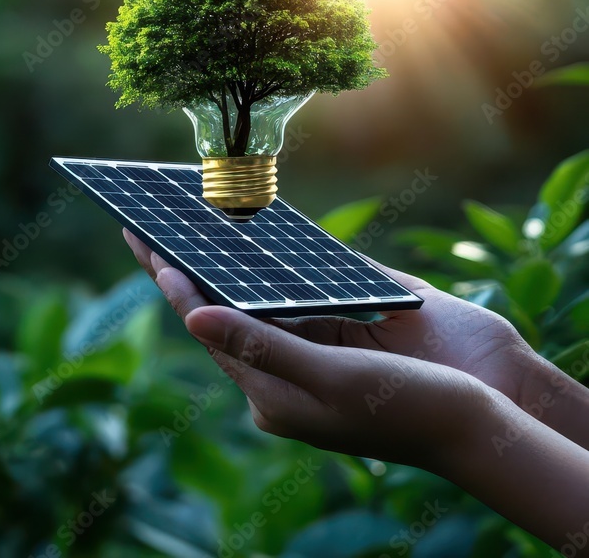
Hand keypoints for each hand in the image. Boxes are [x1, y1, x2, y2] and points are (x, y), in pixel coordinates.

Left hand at [123, 229, 485, 469]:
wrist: (486, 411)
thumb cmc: (406, 407)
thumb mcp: (329, 380)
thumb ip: (262, 346)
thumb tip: (192, 316)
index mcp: (273, 393)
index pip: (209, 326)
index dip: (174, 282)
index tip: (141, 241)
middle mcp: (290, 367)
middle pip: (230, 305)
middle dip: (195, 263)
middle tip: (156, 219)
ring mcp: (321, 344)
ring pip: (265, 291)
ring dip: (234, 256)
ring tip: (199, 215)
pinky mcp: (351, 324)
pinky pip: (306, 285)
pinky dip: (282, 259)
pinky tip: (264, 232)